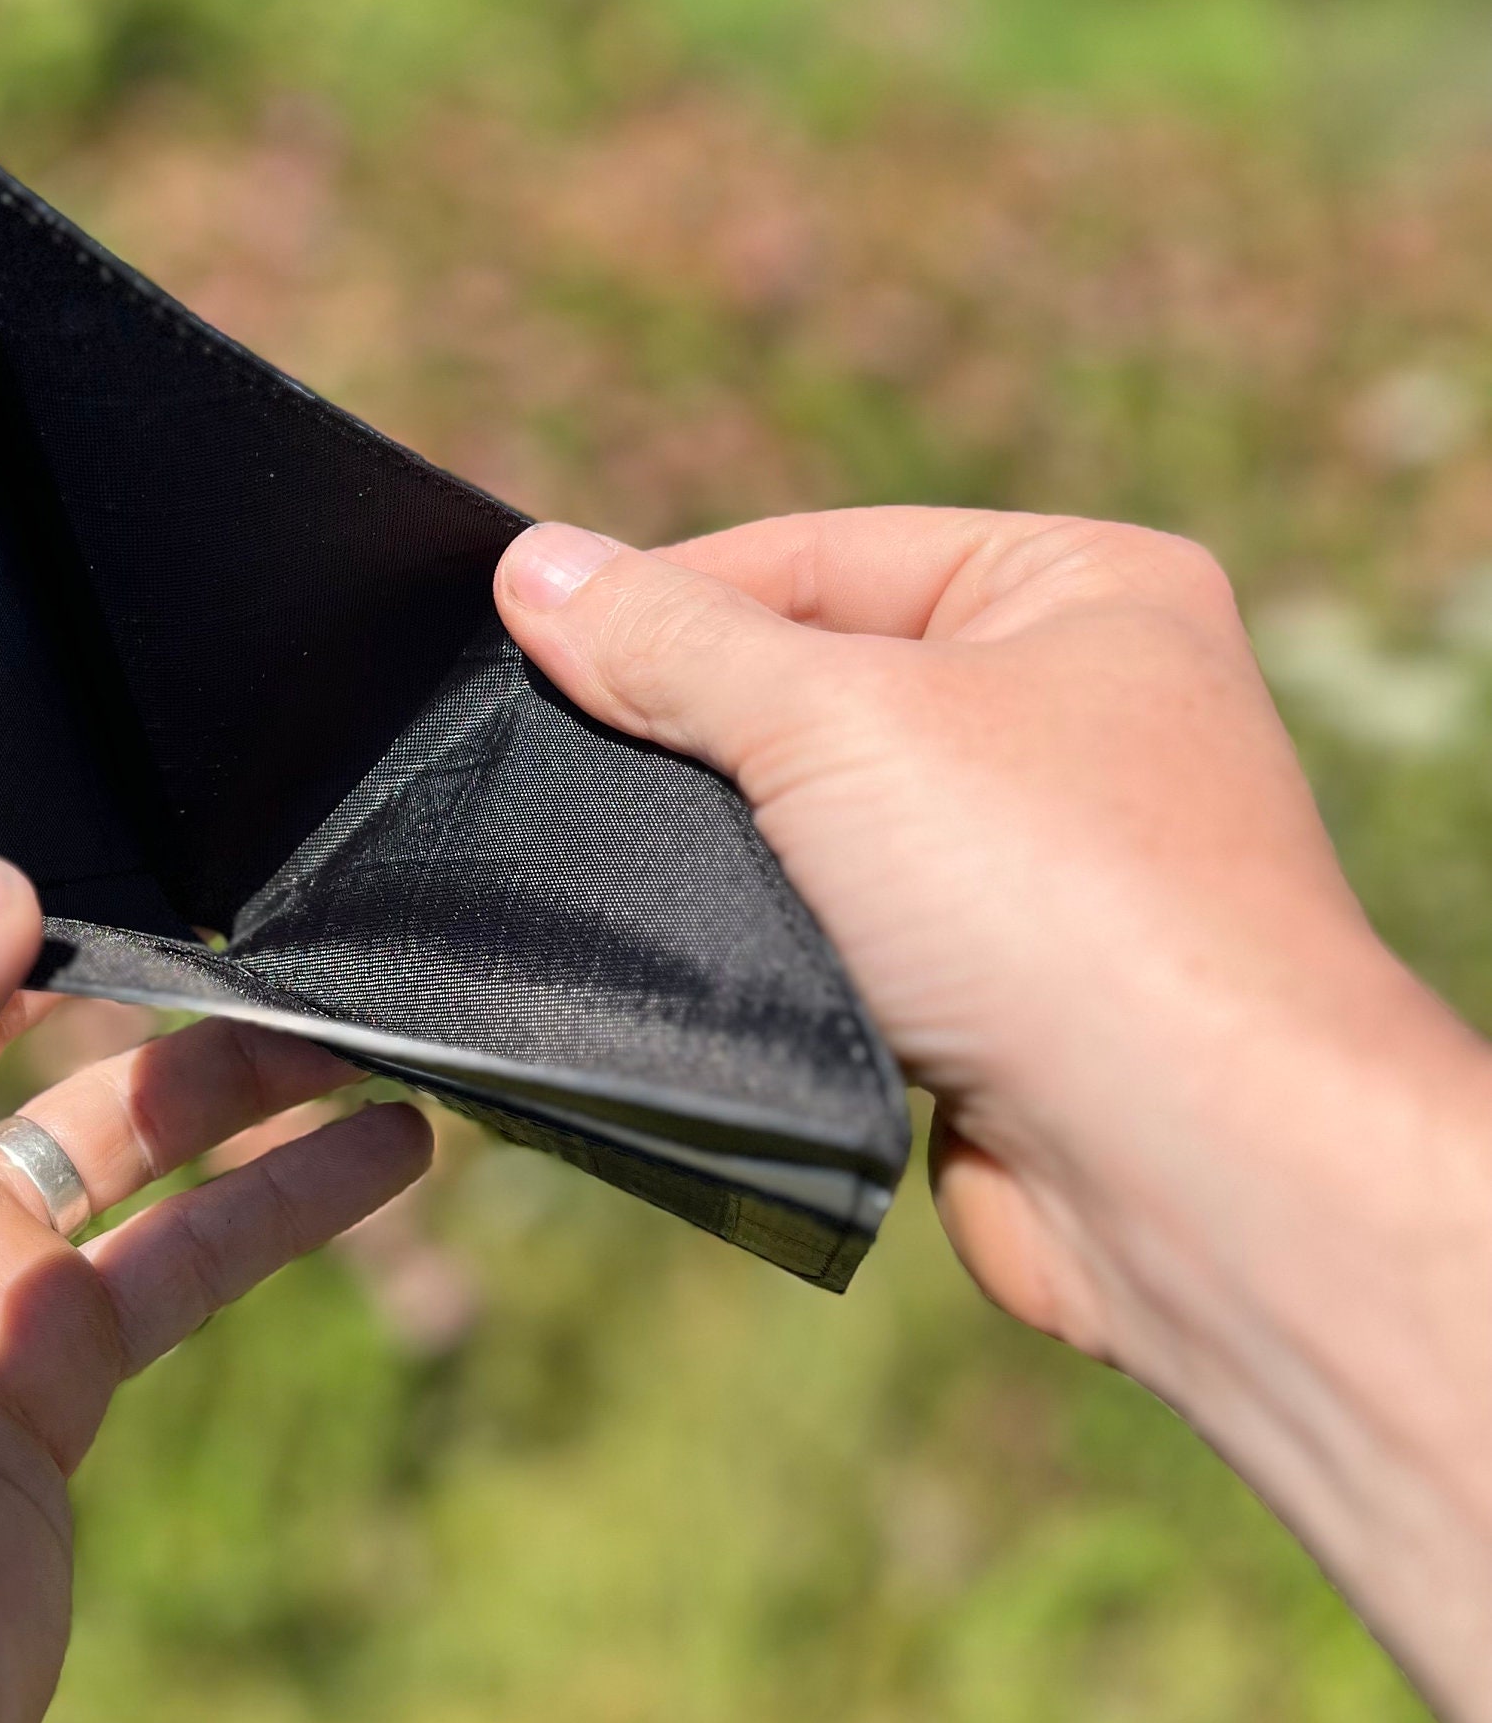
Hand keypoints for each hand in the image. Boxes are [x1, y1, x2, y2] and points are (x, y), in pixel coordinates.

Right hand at [498, 510, 1491, 1722]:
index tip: (527, 635)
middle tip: (552, 759)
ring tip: (617, 869)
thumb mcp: (834, 721)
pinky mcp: (1005, 996)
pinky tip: (697, 970)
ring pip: (825, 826)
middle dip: (697, 731)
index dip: (671, 593)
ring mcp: (1050, 861)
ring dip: (733, 859)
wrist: (1196, 1171)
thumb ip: (672, 642)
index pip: (824, 552)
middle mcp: (1085, 710)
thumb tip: (533, 565)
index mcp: (1085, 587)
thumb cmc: (1058, 902)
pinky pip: (848, 943)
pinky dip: (776, 957)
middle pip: (819, 684)